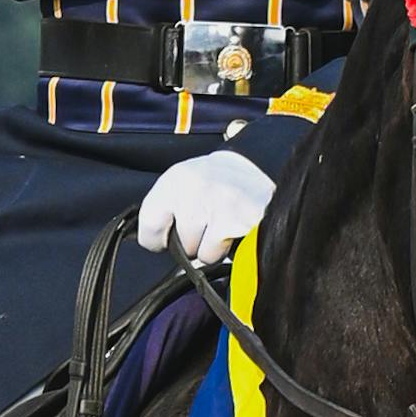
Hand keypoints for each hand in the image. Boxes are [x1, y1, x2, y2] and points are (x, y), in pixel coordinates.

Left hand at [136, 149, 274, 271]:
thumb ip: (170, 211)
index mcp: (175, 180)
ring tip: (224, 225)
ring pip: (197, 252)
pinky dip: (225, 249)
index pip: (149, 224)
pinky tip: (235, 230)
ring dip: (210, 247)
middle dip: (191, 242)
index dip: (156, 238)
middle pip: (177, 244)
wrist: (265, 163)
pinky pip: (217, 253)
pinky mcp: (234, 220)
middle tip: (209, 223)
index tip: (163, 241)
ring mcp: (214, 204)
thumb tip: (161, 244)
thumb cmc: (222, 180)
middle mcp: (191, 189)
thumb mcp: (188, 184)